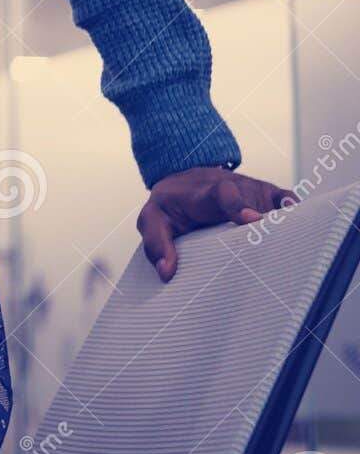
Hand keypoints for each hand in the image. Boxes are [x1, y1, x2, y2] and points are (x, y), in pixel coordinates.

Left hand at [138, 167, 297, 281]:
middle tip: (272, 240)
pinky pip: (286, 199)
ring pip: (273, 204)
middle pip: (256, 200)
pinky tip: (300, 227)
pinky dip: (294, 211)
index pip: (222, 193)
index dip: (238, 204)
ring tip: (289, 245)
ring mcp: (253, 190)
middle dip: (265, 218)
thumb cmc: (169, 206)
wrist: (184, 180)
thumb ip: (157, 243)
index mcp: (203, 195)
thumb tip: (167, 273)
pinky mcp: (267, 194)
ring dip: (281, 223)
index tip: (252, 219)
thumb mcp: (153, 219)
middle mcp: (233, 188)